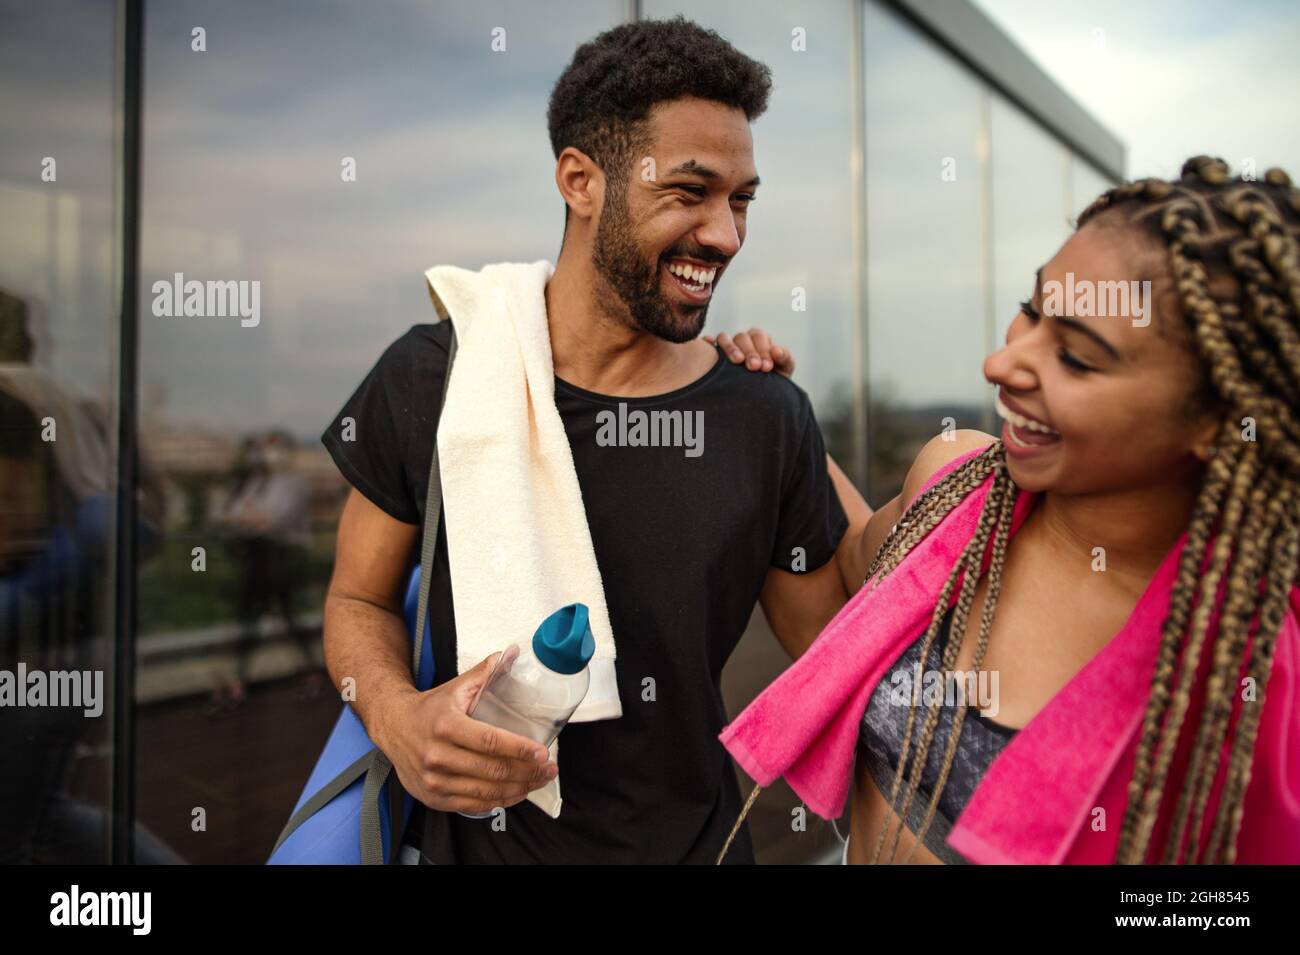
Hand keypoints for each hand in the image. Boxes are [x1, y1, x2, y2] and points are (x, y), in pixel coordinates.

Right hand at [376, 652, 557, 814]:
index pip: (490, 741)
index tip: (542, 753)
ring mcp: (434, 780)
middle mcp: (437, 756)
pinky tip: (517, 793)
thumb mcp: (455, 687)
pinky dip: (499, 801)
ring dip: (518, 788)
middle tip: (549, 769)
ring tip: (539, 780)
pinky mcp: (433, 797)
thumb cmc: (429, 709)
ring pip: (486, 792)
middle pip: (492, 770)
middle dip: (527, 772)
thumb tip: (510, 654)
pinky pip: (473, 805)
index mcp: (446, 725)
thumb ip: (484, 672)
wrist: (392, 727)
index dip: (519, 749)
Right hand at [705, 327, 795, 376]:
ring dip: (730, 347)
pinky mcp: (712, 355)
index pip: (759, 336)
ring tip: (737, 361)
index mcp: (759, 340)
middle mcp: (742, 341)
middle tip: (754, 367)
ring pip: (724, 337)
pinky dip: (708, 342)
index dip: (763, 350)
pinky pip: (707, 344)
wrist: (762, 397)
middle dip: (749, 351)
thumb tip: (776, 351)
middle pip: (742, 337)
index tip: (766, 367)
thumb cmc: (774, 380)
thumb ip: (785, 358)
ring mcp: (726, 347)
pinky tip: (709, 344)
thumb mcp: (783, 369)